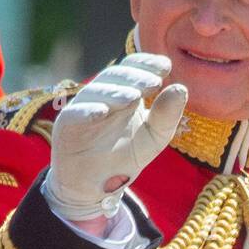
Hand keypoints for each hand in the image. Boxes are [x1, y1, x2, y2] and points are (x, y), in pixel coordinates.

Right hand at [44, 54, 187, 221]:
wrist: (97, 185)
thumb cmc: (126, 155)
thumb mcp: (154, 138)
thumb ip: (167, 115)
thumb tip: (181, 88)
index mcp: (125, 90)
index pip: (134, 67)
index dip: (147, 63)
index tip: (166, 66)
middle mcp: (103, 94)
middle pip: (116, 76)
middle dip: (136, 77)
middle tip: (153, 83)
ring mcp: (84, 107)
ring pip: (96, 91)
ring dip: (115, 92)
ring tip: (133, 97)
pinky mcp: (67, 124)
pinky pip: (76, 112)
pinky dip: (88, 110)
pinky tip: (103, 111)